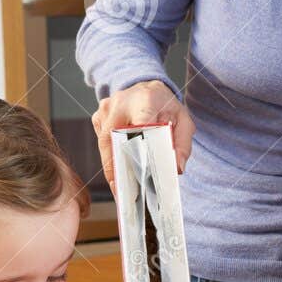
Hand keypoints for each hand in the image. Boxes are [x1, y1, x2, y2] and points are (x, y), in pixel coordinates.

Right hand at [91, 79, 195, 193]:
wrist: (146, 87)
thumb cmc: (166, 106)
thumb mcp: (183, 121)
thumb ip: (183, 144)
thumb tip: (177, 168)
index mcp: (146, 101)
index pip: (140, 126)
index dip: (138, 151)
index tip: (140, 174)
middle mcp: (121, 103)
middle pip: (115, 141)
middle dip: (119, 169)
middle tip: (125, 195)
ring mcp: (105, 109)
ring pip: (105, 146)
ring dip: (113, 167)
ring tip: (121, 191)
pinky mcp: (97, 117)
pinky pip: (102, 144)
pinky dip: (111, 159)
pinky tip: (119, 174)